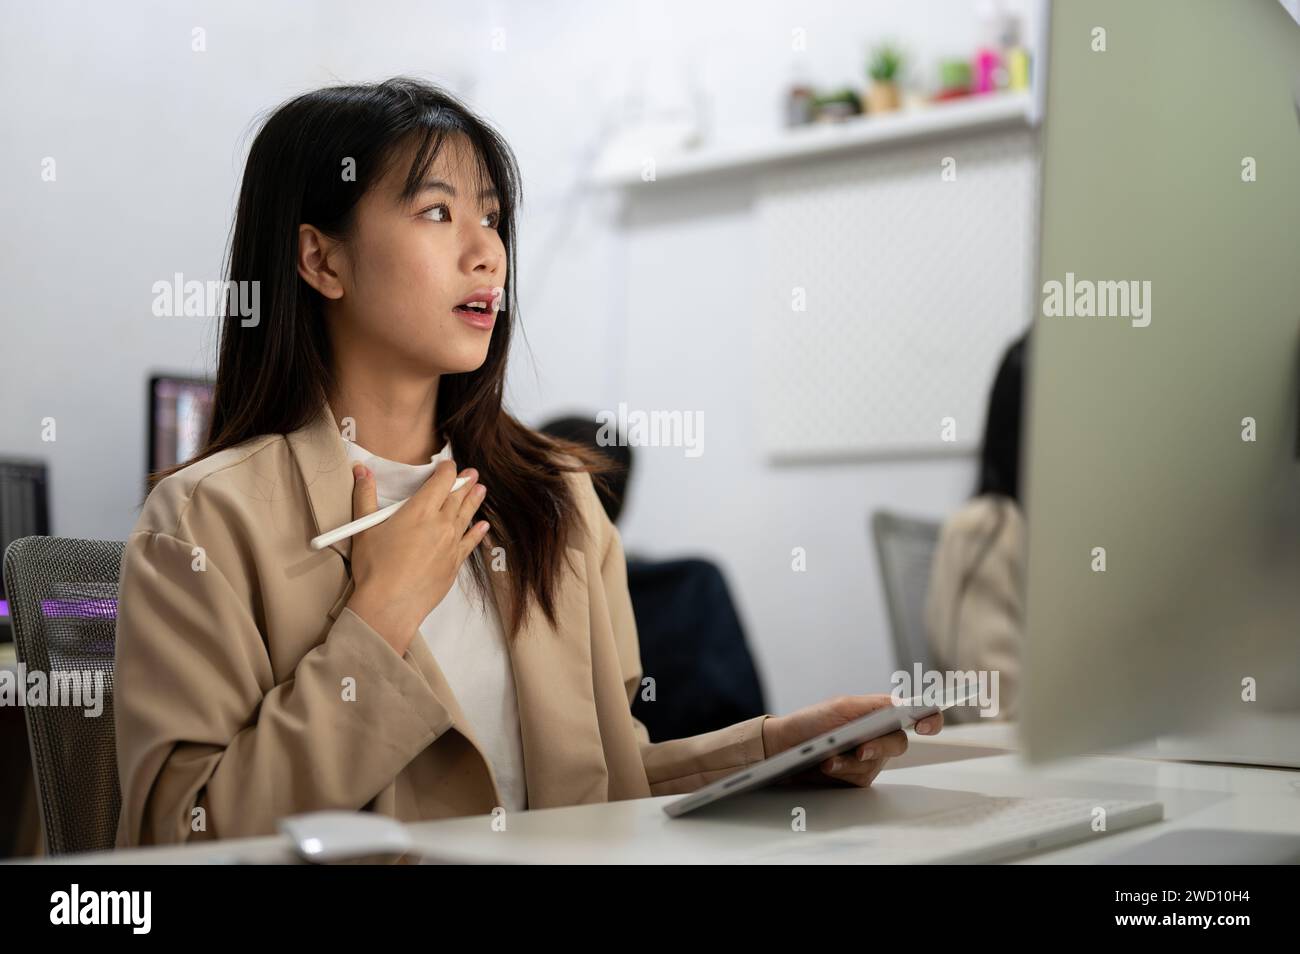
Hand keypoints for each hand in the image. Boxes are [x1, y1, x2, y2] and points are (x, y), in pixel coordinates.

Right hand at [345, 459, 488, 655]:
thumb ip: (365, 496)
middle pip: (457, 497)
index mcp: (420, 510)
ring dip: (474, 501)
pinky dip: (477, 532)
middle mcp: (440, 524)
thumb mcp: (364, 528)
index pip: (441, 481)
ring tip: (481, 490)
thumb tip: (361, 471)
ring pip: (466, 516)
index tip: (448, 465)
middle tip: (472, 474)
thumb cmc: (375, 568)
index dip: (447, 470)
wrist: (390, 605)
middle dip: (465, 483)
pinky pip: (470, 542)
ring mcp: (451, 544)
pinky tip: (483, 526)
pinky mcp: (454, 563)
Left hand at [760, 694, 943, 787]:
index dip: (931, 719)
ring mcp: (870, 759)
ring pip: (876, 764)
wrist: (785, 748)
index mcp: (880, 714)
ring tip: (829, 757)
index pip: (916, 714)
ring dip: (850, 762)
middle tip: (860, 749)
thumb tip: (901, 705)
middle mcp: (880, 736)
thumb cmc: (812, 722)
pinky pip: (860, 779)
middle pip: (898, 744)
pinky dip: (842, 771)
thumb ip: (874, 706)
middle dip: (879, 747)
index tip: (926, 725)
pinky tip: (827, 765)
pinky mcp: (857, 778)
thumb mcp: (841, 706)